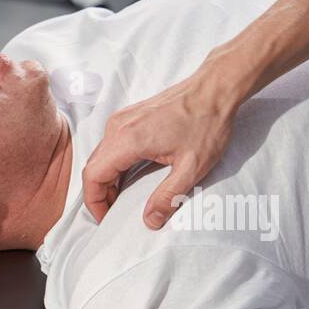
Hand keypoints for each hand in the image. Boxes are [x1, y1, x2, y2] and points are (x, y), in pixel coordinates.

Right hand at [82, 65, 239, 228]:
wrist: (216, 88)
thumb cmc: (206, 121)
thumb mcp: (191, 168)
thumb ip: (167, 197)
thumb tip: (151, 220)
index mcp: (127, 140)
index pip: (93, 177)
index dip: (95, 202)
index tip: (106, 217)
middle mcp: (118, 127)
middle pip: (93, 167)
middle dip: (100, 193)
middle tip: (115, 211)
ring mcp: (122, 119)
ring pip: (101, 156)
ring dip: (107, 179)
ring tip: (123, 197)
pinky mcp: (129, 116)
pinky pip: (110, 145)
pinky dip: (114, 164)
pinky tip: (131, 175)